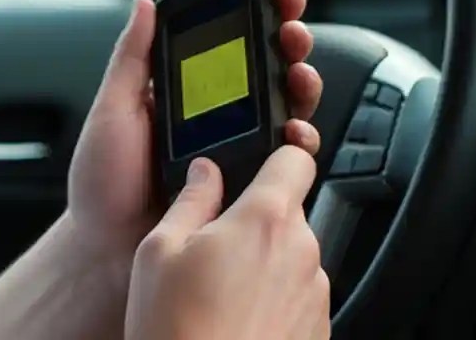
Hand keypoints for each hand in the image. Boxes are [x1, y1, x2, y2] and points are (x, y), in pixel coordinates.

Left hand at [66, 0, 321, 258]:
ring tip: (297, 69)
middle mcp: (213, 110)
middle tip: (292, 21)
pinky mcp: (249, 178)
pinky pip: (287, 152)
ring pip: (284, 100)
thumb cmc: (101, 182)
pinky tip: (297, 127)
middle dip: (287, 31)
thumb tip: (145, 4)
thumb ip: (132, 58)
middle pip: (264, 60)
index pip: (224, 33)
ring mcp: (234, 143)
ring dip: (300, 76)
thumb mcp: (111, 109)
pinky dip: (301, 135)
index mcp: (179, 87)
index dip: (255, 0)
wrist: (109, 248)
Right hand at [124, 146, 329, 339]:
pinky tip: (232, 319)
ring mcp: (315, 294)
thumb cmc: (177, 332)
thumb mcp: (158, 251)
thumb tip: (204, 174)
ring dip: (261, 263)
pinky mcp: (317, 329)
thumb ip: (189, 200)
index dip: (279, 153)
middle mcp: (302, 252)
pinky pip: (295, 296)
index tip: (263, 159)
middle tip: (209, 248)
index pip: (296, 159)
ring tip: (215, 293)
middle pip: (287, 212)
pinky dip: (269, 300)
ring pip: (290, 256)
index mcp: (265, 220)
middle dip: (253, 221)